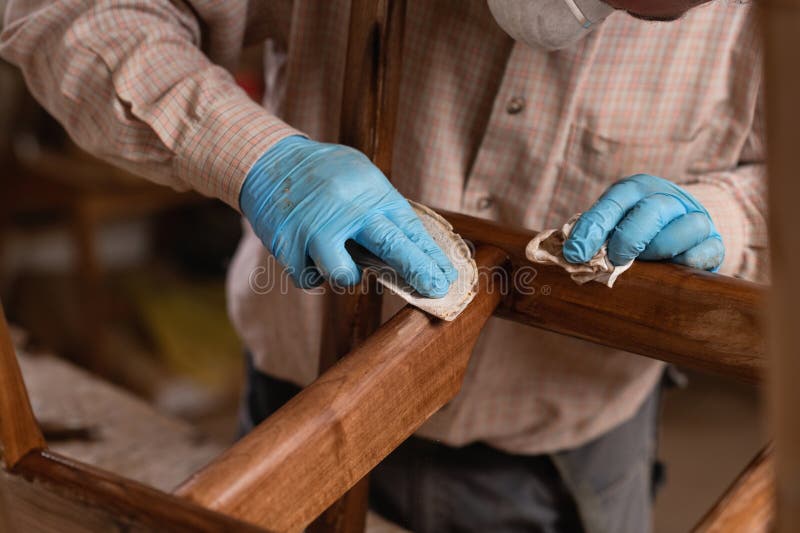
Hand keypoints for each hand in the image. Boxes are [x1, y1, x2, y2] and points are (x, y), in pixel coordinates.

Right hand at [240, 136, 456, 295]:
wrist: (269, 161)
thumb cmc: (324, 173)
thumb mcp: (361, 177)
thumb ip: (382, 210)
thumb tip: (417, 250)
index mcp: (369, 191)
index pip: (408, 228)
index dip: (431, 256)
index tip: (448, 277)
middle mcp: (345, 209)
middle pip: (391, 245)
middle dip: (418, 270)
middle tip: (434, 289)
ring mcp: (315, 228)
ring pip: (344, 275)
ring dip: (347, 276)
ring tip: (341, 261)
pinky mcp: (288, 244)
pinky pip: (309, 278)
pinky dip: (313, 273)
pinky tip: (310, 255)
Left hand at [562, 174, 723, 270]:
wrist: (682, 231)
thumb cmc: (635, 233)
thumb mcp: (613, 226)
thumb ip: (595, 237)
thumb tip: (571, 257)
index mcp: (637, 189)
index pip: (614, 201)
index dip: (594, 227)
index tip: (575, 253)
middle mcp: (668, 198)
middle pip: (652, 210)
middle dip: (629, 238)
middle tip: (615, 259)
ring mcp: (695, 219)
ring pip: (685, 228)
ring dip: (659, 249)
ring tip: (644, 262)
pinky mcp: (713, 243)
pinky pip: (705, 251)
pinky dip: (686, 261)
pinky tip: (671, 269)